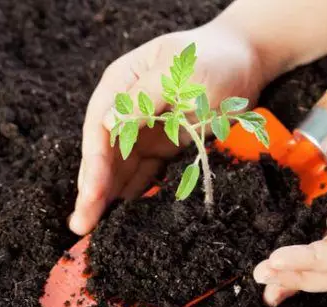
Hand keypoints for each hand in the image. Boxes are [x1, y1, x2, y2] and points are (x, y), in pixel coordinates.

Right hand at [68, 22, 267, 234]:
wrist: (246, 61)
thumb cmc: (213, 59)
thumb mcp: (178, 73)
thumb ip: (143, 98)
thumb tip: (106, 124)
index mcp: (121, 84)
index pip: (99, 128)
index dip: (94, 164)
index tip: (91, 194)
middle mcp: (125, 109)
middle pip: (103, 153)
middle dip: (91, 189)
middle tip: (80, 225)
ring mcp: (143, 129)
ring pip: (119, 168)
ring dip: (106, 196)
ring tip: (91, 228)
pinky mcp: (161, 145)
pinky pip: (142, 173)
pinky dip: (132, 193)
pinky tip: (121, 215)